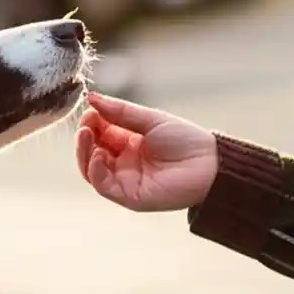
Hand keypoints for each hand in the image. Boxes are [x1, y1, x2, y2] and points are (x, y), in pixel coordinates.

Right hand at [75, 93, 219, 211]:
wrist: (209, 164)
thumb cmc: (185, 140)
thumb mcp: (150, 120)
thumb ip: (120, 111)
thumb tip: (91, 97)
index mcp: (128, 142)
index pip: (98, 133)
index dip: (91, 122)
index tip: (90, 110)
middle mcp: (124, 162)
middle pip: (91, 151)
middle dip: (84, 137)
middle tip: (85, 124)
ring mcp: (125, 179)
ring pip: (92, 170)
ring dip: (84, 152)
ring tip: (86, 135)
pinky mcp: (129, 196)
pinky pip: (103, 185)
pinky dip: (95, 170)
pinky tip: (97, 155)